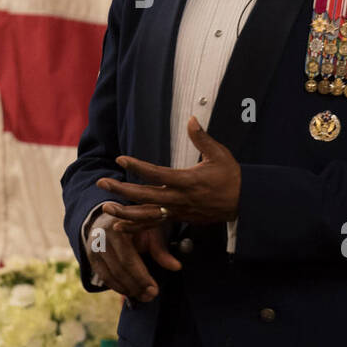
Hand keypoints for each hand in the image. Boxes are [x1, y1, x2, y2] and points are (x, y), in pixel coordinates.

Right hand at [84, 208, 181, 301]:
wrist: (110, 217)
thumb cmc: (135, 225)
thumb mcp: (149, 230)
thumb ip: (161, 249)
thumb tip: (176, 267)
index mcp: (118, 227)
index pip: (128, 259)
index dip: (141, 277)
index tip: (154, 289)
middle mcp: (102, 238)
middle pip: (119, 270)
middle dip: (136, 286)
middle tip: (151, 296)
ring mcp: (94, 248)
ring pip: (110, 276)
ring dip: (128, 290)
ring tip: (143, 297)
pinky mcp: (91, 258)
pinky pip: (104, 278)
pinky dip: (118, 287)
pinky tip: (130, 292)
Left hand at [97, 118, 240, 229]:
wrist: (244, 203)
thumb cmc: (231, 176)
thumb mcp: (219, 154)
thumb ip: (202, 138)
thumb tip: (191, 119)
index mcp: (187, 181)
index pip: (157, 174)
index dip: (137, 167)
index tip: (120, 159)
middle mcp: (180, 198)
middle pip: (145, 196)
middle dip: (122, 190)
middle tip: (102, 182)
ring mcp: (178, 211)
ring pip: (147, 215)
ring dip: (125, 212)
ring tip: (106, 207)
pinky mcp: (179, 218)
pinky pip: (155, 225)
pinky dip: (136, 227)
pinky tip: (120, 227)